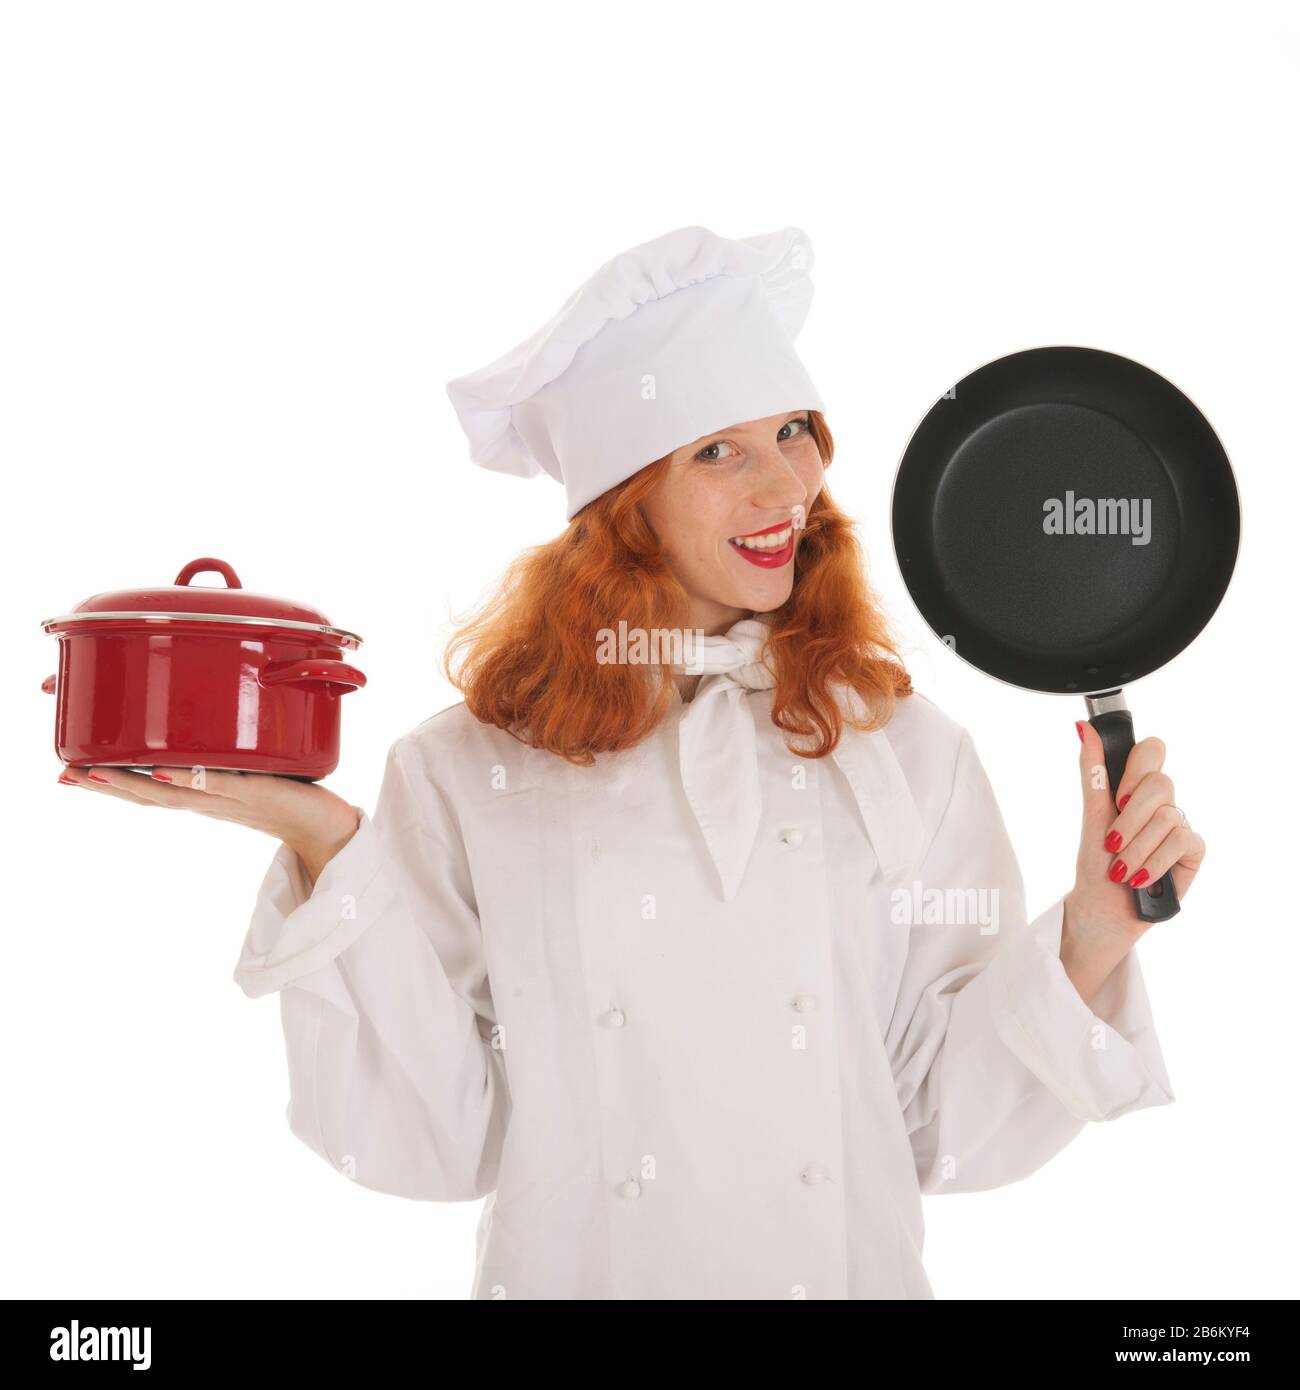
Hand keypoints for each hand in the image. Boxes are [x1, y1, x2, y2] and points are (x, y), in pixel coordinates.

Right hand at [56, 763, 359, 882]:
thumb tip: (204, 718)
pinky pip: (220, 784)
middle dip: (104, 784)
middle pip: (148, 796)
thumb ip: (224, 750)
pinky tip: (166, 771)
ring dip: (134, 783)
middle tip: (66, 773)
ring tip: (97, 773)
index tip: (67, 770)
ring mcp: (232, 798)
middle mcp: (210, 801)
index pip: (146, 789)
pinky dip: (192, 778)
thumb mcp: (249, 769)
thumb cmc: (291, 797)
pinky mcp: (260, 791)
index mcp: (203, 795)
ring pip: (174, 793)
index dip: (106, 783)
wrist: (331, 826)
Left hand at [1066, 720, 1205, 946]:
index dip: (1137, 770)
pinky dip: (1155, 862)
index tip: (1118, 798)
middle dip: (1130, 819)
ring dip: (1136, 849)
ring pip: (1168, 816)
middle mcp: (1161, 802)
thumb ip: (1092, 771)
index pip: (1151, 751)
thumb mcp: (1091, 815)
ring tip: (1121, 870)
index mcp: (1136, 787)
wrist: (1102, 907)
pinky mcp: (1194, 850)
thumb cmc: (1096, 862)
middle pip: (1162, 783)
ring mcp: (1180, 824)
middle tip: (1112, 842)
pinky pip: (1182, 840)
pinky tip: (1141, 879)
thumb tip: (1083, 727)